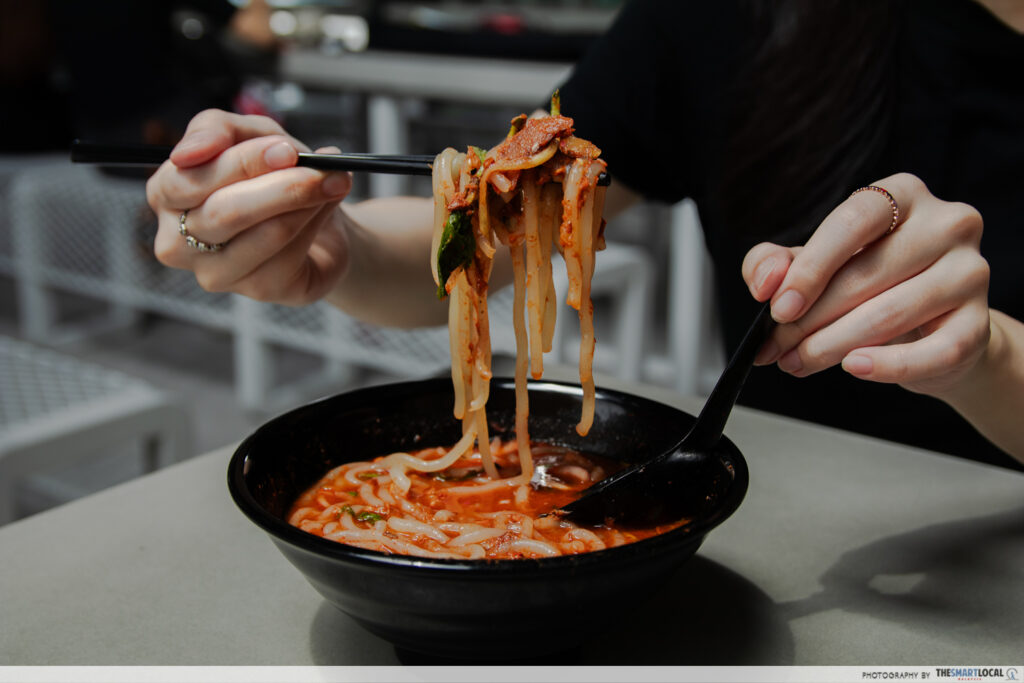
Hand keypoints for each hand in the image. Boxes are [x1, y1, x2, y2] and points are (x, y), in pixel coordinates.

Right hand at [146, 109, 353, 304]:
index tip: (287, 150)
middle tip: (322, 169)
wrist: (316, 216)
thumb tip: (196, 148)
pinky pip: (292, 255)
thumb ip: (216, 128)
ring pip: (267, 234)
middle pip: (225, 213)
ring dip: (308, 202)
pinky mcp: (259, 290)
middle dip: (282, 186)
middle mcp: (178, 242)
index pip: (188, 179)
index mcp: (165, 195)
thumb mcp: (248, 135)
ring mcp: (215, 274)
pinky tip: (325, 210)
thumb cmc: (271, 174)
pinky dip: (317, 224)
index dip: (242, 162)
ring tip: (333, 182)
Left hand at [741, 173, 990, 397]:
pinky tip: (853, 367)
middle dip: (809, 319)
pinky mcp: (979, 324)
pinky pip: (931, 352)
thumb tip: (766, 283)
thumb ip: (777, 264)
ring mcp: (970, 272)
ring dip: (831, 346)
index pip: (853, 220)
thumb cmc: (871, 286)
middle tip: (776, 346)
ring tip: (798, 362)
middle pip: (865, 275)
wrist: (934, 331)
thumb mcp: (815, 265)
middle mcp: (946, 224)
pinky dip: (886, 366)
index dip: (811, 267)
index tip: (779, 307)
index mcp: (902, 195)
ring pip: (889, 314)